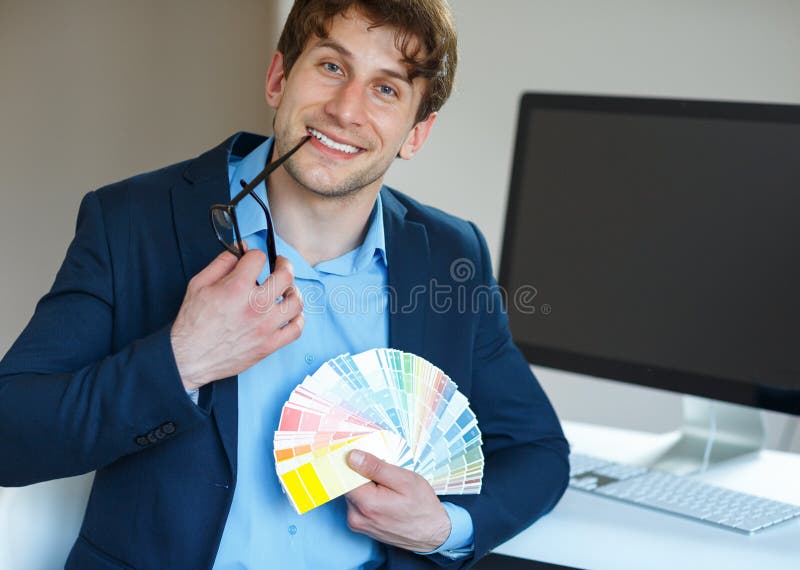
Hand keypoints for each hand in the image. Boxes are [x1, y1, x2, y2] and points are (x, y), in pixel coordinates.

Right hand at [170, 250, 303, 389]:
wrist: (189, 357)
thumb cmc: (193, 323)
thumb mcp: (199, 283)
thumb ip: (222, 263)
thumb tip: (240, 250)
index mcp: (237, 288)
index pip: (259, 258)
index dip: (255, 255)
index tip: (254, 259)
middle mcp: (255, 306)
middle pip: (286, 276)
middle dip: (283, 265)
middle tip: (280, 265)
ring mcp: (265, 326)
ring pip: (296, 302)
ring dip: (293, 292)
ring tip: (286, 291)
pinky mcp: (269, 345)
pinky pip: (296, 329)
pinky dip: (298, 319)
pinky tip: (291, 314)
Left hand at [345, 450, 450, 551]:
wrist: (432, 534)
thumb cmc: (422, 506)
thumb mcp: (404, 480)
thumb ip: (376, 467)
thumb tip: (352, 457)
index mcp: (366, 504)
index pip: (344, 474)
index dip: (353, 461)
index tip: (365, 455)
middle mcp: (356, 517)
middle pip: (347, 483)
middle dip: (361, 473)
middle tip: (384, 472)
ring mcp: (356, 523)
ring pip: (352, 492)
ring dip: (365, 484)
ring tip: (387, 485)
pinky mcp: (360, 526)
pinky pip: (357, 503)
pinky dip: (367, 494)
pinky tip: (384, 495)